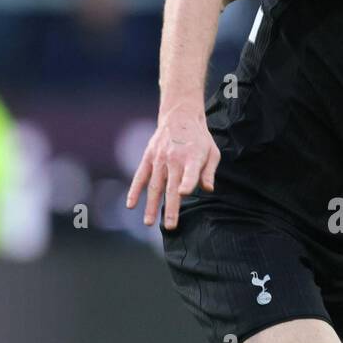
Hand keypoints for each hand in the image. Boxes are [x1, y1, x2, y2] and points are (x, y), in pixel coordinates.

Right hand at [125, 104, 218, 228]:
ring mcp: (159, 159)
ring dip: (151, 205)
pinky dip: (134, 191)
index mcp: (193, 158)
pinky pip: (140, 177)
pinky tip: (130, 205)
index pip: (190, 172)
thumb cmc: (199, 139)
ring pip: (155, 186)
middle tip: (170, 227)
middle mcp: (175, 159)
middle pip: (172, 187)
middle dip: (171, 208)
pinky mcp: (148, 158)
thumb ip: (209, 172)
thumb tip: (208, 189)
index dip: (187, 182)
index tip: (184, 193)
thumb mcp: (212, 152)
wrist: (180, 116)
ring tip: (149, 223)